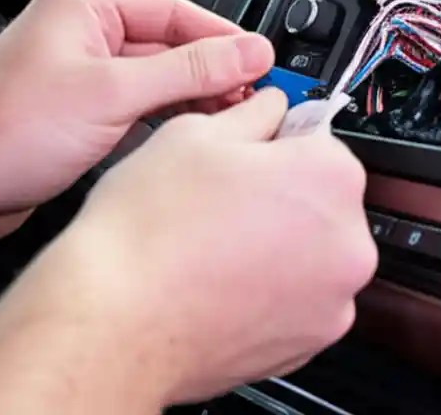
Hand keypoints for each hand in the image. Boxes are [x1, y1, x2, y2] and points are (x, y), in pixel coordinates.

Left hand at [0, 0, 274, 245]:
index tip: (262, 60)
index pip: (174, 10)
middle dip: (213, 72)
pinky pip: (138, 109)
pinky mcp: (80, 116)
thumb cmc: (1, 133)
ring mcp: (81, 78)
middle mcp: (81, 36)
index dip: (223, 36)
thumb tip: (244, 52)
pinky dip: (167, 121)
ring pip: (157, 81)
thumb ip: (187, 71)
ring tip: (233, 120)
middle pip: (170, 45)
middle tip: (257, 96)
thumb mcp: (111, 94)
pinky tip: (192, 138)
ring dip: (193, 99)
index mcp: (83, 8)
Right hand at [0, 90, 376, 412]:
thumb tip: (273, 100)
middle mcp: (341, 247)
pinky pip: (282, 289)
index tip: (253, 126)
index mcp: (325, 182)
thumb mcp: (190, 132)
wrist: (99, 322)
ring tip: (193, 225)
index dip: (275, 125)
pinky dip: (251, 274)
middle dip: (270, 181)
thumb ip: (250, 107)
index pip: (320, 131)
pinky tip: (198, 264)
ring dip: (260, 229)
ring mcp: (322, 303)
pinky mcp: (294, 341)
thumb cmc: (134, 231)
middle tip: (209, 179)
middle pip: (314, 193)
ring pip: (298, 243)